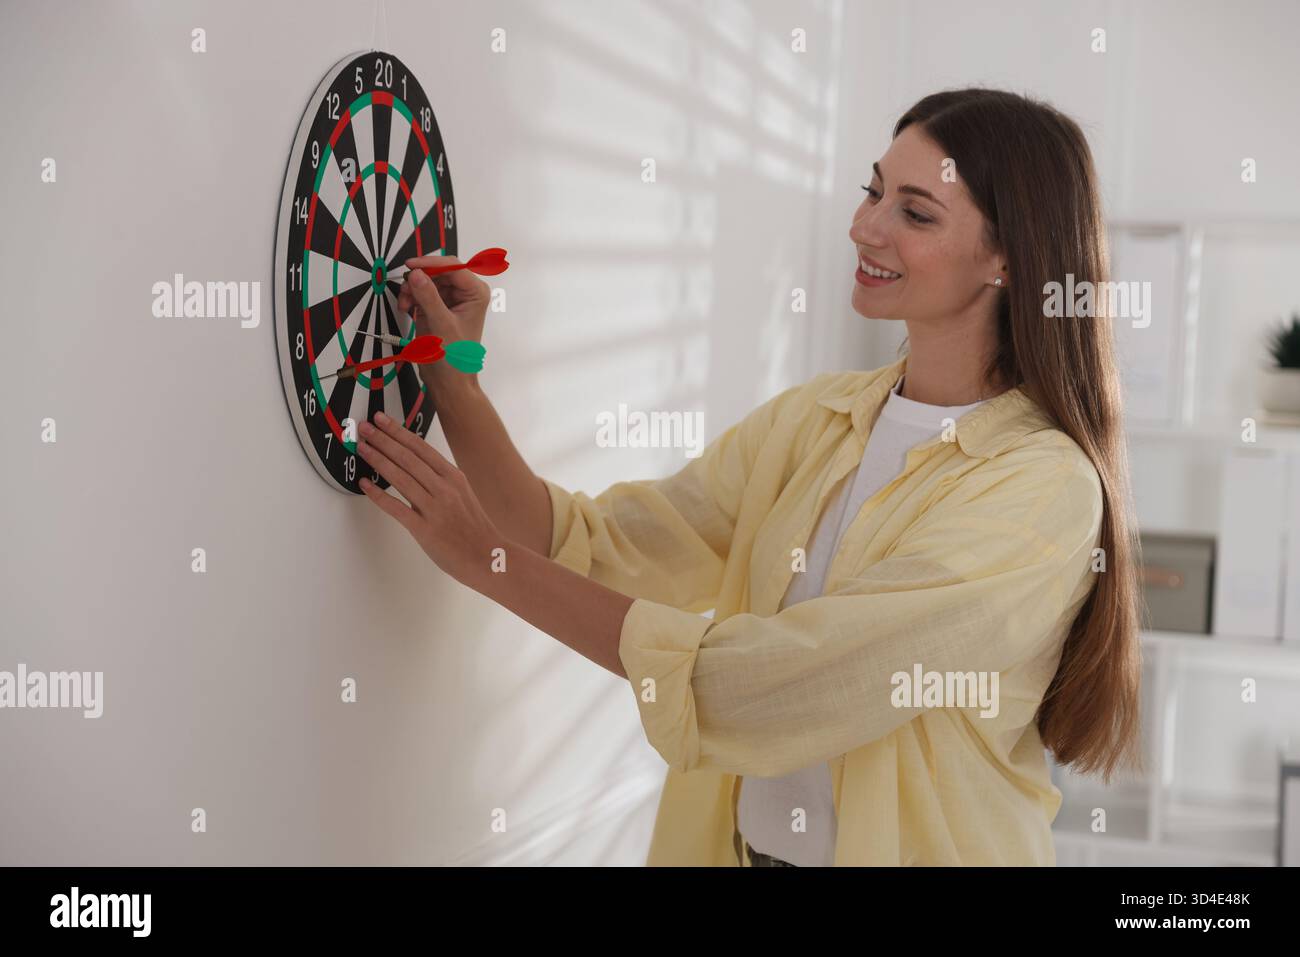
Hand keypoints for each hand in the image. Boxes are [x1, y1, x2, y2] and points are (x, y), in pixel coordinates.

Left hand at [355, 410, 500, 585]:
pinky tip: (366, 484)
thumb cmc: (473, 527)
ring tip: (362, 448)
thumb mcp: (462, 494)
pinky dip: (378, 495)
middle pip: (407, 458)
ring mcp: (435, 509)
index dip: (398, 431)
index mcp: (454, 477)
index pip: (420, 447)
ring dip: (378, 460)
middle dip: (382, 440)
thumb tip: (412, 463)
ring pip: (400, 477)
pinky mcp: (425, 529)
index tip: (381, 420)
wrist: (487, 557)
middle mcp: (444, 489)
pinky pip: (396, 508)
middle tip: (364, 428)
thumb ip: (440, 479)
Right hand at [398, 255, 488, 391]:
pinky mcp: (437, 306)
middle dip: (419, 278)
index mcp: (476, 293)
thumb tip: (416, 274)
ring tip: (405, 303)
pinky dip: (411, 297)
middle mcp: (465, 293)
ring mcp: (450, 299)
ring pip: (427, 280)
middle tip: (404, 288)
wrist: (448, 379)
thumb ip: (428, 297)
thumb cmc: (455, 357)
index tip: (411, 266)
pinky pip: (421, 291)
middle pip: (438, 271)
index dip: (431, 263)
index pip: (453, 266)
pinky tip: (406, 307)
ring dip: (412, 289)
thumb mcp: (441, 324)